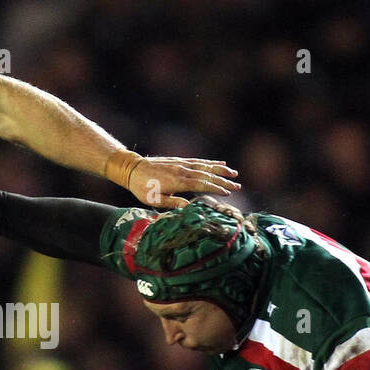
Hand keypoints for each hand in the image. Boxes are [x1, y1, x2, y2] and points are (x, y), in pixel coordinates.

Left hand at [126, 156, 241, 208]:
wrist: (132, 169)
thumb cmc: (142, 188)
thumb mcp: (154, 200)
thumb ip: (172, 202)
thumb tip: (188, 207)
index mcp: (177, 182)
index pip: (201, 185)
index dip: (215, 188)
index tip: (227, 192)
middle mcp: (182, 171)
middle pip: (207, 175)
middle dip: (223, 180)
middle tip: (237, 186)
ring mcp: (182, 164)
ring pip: (205, 166)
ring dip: (220, 169)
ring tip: (234, 173)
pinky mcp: (180, 161)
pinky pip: (198, 161)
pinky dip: (210, 162)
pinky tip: (220, 163)